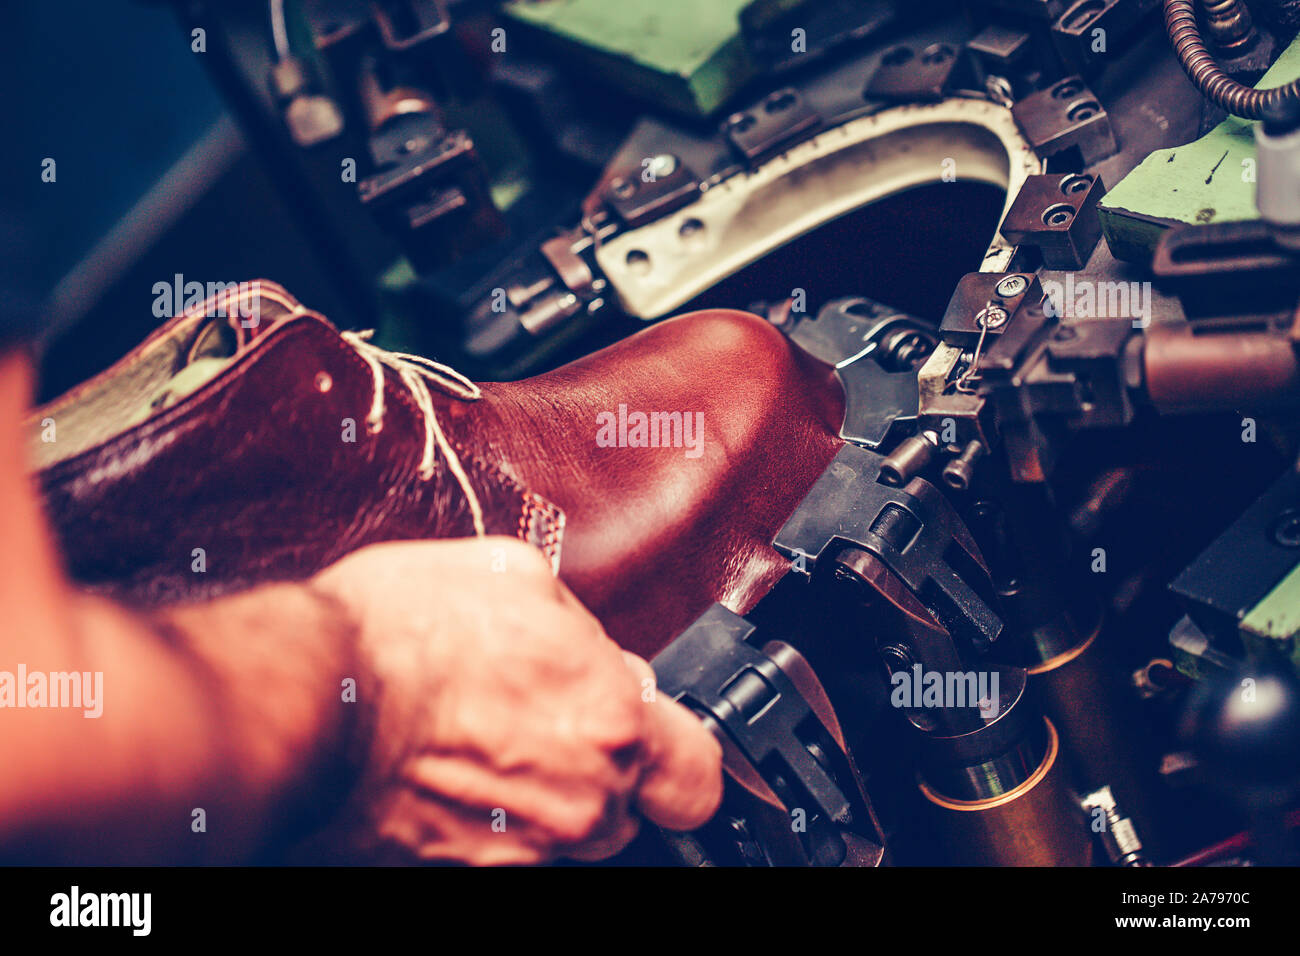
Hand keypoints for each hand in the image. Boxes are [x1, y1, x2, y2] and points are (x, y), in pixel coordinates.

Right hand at [312, 536, 722, 863]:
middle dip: (594, 766)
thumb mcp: (512, 576)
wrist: (304, 700)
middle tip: (537, 720)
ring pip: (562, 834)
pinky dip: (484, 820)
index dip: (676, 756)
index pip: (695, 775)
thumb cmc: (397, 633)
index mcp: (609, 720)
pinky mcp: (463, 875)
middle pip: (624, 805)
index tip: (656, 742)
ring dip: (539, 796)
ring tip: (480, 741)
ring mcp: (522, 849)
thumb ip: (580, 626)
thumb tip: (595, 651)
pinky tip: (446, 770)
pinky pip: (501, 851)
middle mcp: (580, 799)